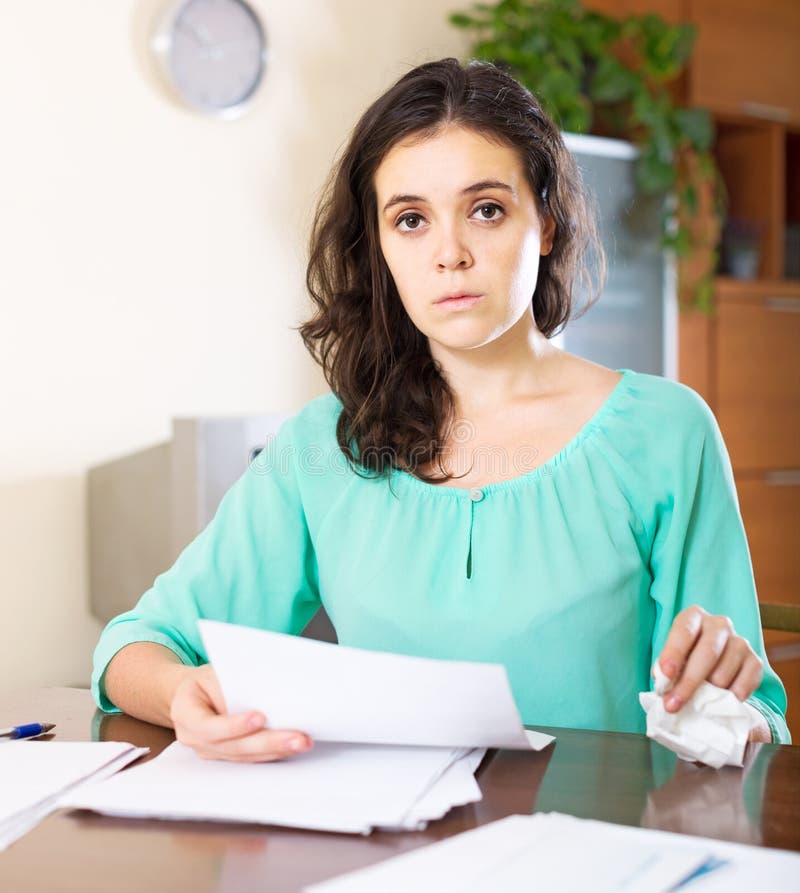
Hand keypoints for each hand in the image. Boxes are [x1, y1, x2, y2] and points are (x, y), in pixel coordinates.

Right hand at [170, 664, 312, 761]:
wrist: (194, 693)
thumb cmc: (206, 680)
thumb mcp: (213, 673)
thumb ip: (231, 685)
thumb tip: (266, 692)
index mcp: (185, 713)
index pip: (209, 726)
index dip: (234, 725)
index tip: (260, 717)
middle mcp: (195, 739)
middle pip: (233, 747)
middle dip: (268, 742)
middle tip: (296, 738)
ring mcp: (210, 752)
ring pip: (246, 756)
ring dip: (277, 750)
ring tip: (302, 742)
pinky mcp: (227, 756)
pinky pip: (251, 758)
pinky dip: (273, 752)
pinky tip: (292, 747)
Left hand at [656, 606, 765, 736]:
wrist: (712, 666)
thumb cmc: (685, 659)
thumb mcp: (672, 659)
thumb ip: (667, 670)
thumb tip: (664, 684)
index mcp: (694, 616)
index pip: (684, 631)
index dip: (674, 653)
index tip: (665, 676)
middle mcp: (719, 624)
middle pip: (707, 653)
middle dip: (688, 682)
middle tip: (673, 705)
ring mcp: (740, 641)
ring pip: (724, 673)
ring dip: (708, 693)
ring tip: (698, 701)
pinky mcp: (755, 661)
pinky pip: (744, 684)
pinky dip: (729, 698)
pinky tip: (719, 701)